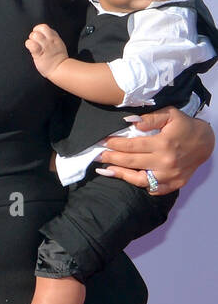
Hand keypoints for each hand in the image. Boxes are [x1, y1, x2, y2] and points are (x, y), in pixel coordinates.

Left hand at [25, 23, 68, 77]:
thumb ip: (51, 38)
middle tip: (34, 42)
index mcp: (54, 37)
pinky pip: (32, 45)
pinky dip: (29, 46)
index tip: (38, 36)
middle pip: (40, 28)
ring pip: (35, 35)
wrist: (60, 68)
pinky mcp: (39, 53)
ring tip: (33, 46)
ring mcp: (45, 46)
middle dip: (34, 33)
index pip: (43, 27)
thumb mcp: (58, 44)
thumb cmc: (58, 58)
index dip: (38, 30)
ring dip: (31, 40)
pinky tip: (31, 50)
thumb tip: (42, 34)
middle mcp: (50, 40)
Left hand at [96, 106, 213, 194]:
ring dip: (120, 174)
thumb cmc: (185, 126)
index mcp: (163, 144)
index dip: (114, 144)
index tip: (103, 142)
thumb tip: (129, 121)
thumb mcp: (170, 114)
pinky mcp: (175, 184)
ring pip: (139, 179)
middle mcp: (165, 162)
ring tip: (105, 170)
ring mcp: (170, 175)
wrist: (207, 142)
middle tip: (97, 156)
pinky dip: (140, 186)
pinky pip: (154, 189)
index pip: (131, 146)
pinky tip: (127, 180)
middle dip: (111, 158)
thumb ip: (150, 118)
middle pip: (131, 162)